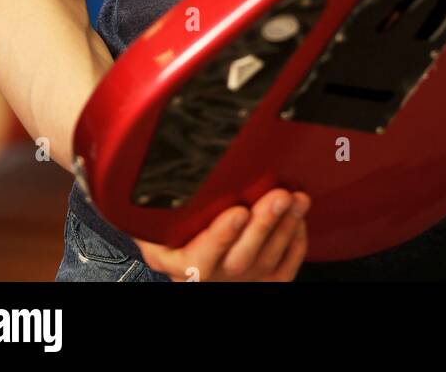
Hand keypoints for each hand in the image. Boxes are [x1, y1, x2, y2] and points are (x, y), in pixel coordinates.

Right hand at [133, 187, 310, 281]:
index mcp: (178, 261)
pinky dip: (296, 241)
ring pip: (267, 260)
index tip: (237, 212)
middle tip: (278, 196)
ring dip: (285, 227)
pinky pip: (286, 267)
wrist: (192, 258)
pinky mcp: (265, 282)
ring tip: (297, 198)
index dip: (220, 236)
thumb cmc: (172, 230)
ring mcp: (240, 282)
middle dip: (262, 225)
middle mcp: (210, 277)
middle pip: (240, 259)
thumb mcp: (152, 219)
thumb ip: (153, 201)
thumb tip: (147, 163)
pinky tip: (298, 216)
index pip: (198, 258)